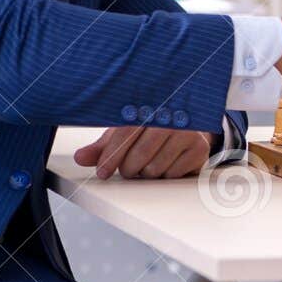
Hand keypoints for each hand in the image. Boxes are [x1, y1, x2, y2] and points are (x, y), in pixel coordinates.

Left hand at [73, 125, 211, 179]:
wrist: (190, 123)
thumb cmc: (152, 126)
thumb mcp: (125, 131)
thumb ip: (102, 146)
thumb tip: (81, 158)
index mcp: (149, 106)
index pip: (126, 134)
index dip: (111, 155)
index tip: (102, 171)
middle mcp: (170, 117)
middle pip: (140, 155)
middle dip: (128, 168)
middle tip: (129, 167)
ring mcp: (188, 132)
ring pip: (155, 169)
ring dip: (146, 172)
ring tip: (149, 162)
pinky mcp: (200, 149)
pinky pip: (172, 175)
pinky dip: (164, 174)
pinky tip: (166, 162)